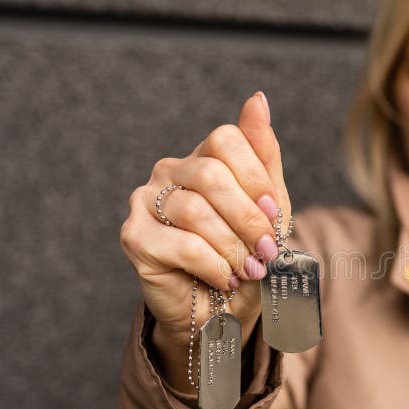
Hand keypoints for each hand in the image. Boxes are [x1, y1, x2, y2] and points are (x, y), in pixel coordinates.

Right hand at [120, 92, 290, 385]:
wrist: (222, 310)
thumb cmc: (245, 254)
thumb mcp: (269, 207)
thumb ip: (264, 156)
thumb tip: (258, 98)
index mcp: (203, 158)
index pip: (226, 139)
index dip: (256, 177)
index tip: (274, 213)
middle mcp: (170, 171)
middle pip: (212, 175)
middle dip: (249, 218)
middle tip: (267, 250)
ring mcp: (146, 201)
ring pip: (197, 212)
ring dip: (233, 247)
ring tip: (248, 269)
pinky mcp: (134, 237)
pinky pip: (182, 244)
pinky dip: (214, 266)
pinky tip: (224, 279)